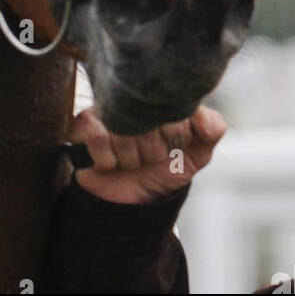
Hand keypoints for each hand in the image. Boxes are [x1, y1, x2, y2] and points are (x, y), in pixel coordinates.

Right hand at [71, 103, 225, 204]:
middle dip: (155, 151)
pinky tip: (110, 161)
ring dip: (131, 159)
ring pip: (126, 134)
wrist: (136, 199)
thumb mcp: (196, 151)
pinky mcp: (83, 122)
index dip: (178, 136)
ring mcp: (106, 107)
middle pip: (151, 123)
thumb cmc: (165, 167)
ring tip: (129, 159)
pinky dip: (108, 160)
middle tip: (149, 154)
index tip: (173, 145)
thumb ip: (211, 128)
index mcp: (160, 95)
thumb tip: (200, 116)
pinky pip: (99, 138)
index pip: (177, 108)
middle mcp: (132, 95)